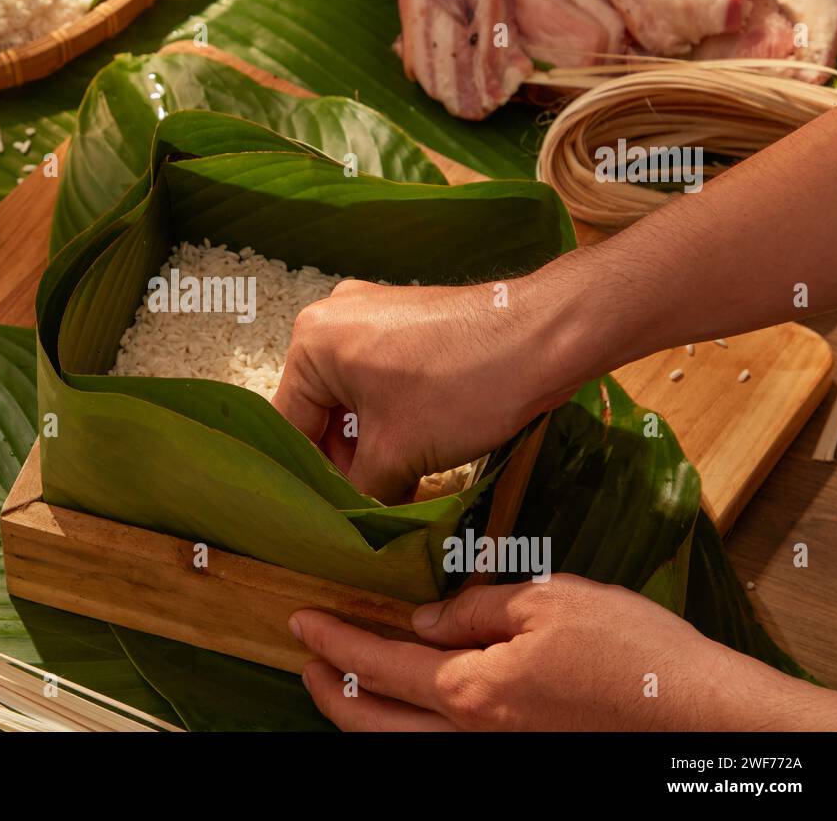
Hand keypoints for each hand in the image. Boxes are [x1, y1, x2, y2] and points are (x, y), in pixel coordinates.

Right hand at [272, 279, 575, 502]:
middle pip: (321, 411)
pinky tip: (417, 456)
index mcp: (311, 341)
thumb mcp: (397, 454)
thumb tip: (347, 524)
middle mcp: (332, 317)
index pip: (291, 425)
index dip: (310, 478)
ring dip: (372, 446)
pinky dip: (393, 418)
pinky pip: (381, 378)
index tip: (329, 518)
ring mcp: (372, 313)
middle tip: (369, 509)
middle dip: (345, 463)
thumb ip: (357, 492)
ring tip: (398, 489)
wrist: (546, 338)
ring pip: (354, 399)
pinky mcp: (408, 320)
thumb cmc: (463, 387)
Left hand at [290, 574, 836, 730]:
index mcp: (473, 691)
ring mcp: (496, 760)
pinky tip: (410, 716)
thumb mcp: (552, 601)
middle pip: (374, 724)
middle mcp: (473, 739)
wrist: (705, 723)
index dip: (335, 642)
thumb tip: (425, 620)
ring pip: (402, 750)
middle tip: (308, 663)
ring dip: (362, 721)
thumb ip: (477, 610)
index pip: (381, 663)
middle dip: (333, 692)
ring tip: (343, 692)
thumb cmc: (635, 655)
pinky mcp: (522, 763)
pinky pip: (439, 754)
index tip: (303, 622)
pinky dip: (408, 735)